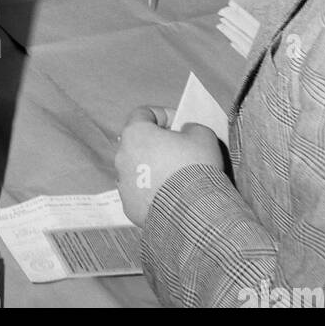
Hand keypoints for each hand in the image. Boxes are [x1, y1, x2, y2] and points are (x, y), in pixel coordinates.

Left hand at [114, 105, 223, 226]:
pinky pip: (141, 194)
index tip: (180, 125)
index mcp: (135, 133)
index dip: (163, 115)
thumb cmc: (196, 167)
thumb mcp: (202, 134)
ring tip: (178, 178)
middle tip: (180, 152)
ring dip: (154, 170)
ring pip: (137, 170)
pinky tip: (172, 197)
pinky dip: (153, 193)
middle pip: (139, 143)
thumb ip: (190, 127)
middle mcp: (122, 156)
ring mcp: (124, 184)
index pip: (143, 114)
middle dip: (158, 145)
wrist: (195, 211)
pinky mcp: (129, 207)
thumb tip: (185, 133)